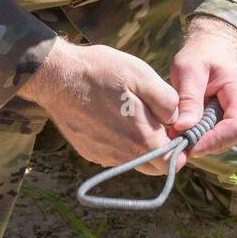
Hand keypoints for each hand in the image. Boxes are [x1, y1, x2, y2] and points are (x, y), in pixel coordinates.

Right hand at [22, 39, 180, 174]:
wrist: (56, 76)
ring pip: (132, 159)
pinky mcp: (88, 151)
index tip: (174, 127)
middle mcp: (122, 155)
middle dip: (161, 147)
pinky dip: (119, 141)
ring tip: (131, 113)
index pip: (172, 162)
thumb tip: (176, 120)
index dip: (180, 147)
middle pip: (153, 165)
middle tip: (155, 118)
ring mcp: (102, 155)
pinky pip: (113, 153)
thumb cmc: (101, 72)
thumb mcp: (143, 76)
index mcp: (141, 140)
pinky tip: (111, 116)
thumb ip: (168, 103)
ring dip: (138, 143)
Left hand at [169, 16, 236, 159]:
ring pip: (229, 142)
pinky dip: (209, 137)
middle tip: (177, 136)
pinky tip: (195, 125)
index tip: (187, 145)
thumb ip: (188, 99)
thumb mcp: (188, 70)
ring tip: (185, 126)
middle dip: (204, 141)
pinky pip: (226, 140)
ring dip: (205, 140)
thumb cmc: (201, 56)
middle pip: (232, 138)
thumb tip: (182, 128)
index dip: (213, 140)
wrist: (215, 49)